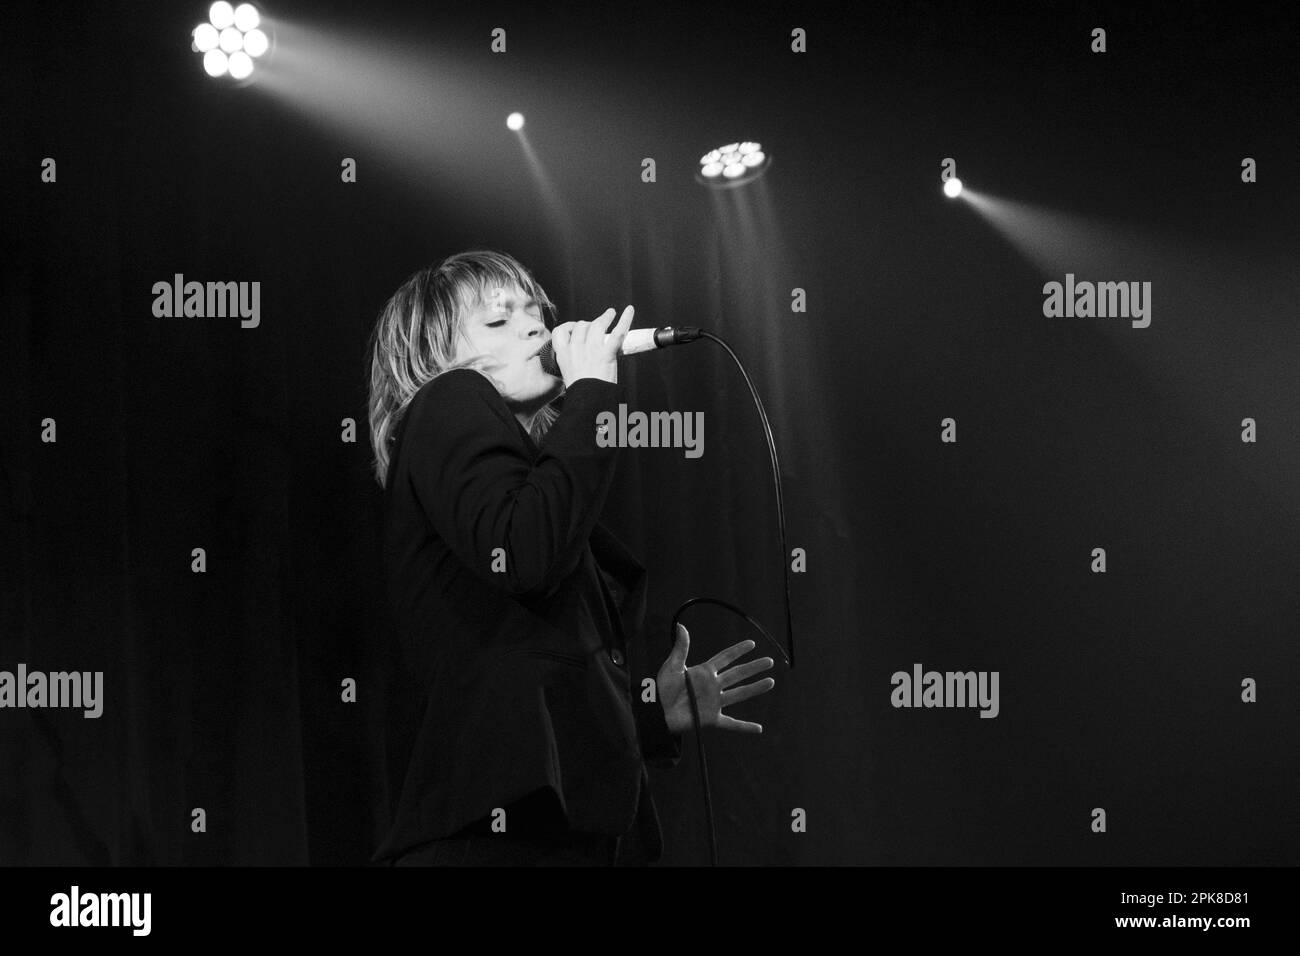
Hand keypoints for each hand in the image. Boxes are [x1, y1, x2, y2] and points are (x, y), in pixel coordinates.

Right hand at [551, 305, 634, 387]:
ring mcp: (591, 349)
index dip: (569, 327)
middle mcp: (576, 348)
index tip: (575, 328)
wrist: (588, 400)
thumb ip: (574, 360)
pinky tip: (629, 310)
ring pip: (597, 325)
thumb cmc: (581, 391)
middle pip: (582, 325)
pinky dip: (625, 320)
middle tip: (598, 324)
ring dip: (605, 317)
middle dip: (590, 323)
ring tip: (611, 314)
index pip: (560, 331)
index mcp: (563, 354)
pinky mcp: (606, 353)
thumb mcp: (569, 373)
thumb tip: (583, 354)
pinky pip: (617, 332)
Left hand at [657, 623, 775, 734]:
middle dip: (754, 667)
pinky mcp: (712, 718)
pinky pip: (732, 724)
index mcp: (704, 672)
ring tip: (771, 682)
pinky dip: (745, 727)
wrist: (657, 712)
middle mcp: (713, 686)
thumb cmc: (662, 688)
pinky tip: (759, 729)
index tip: (751, 644)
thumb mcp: (672, 666)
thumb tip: (681, 626)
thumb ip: (681, 648)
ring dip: (756, 688)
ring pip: (740, 694)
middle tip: (769, 661)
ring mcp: (714, 702)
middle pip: (738, 674)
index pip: (725, 658)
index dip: (738, 650)